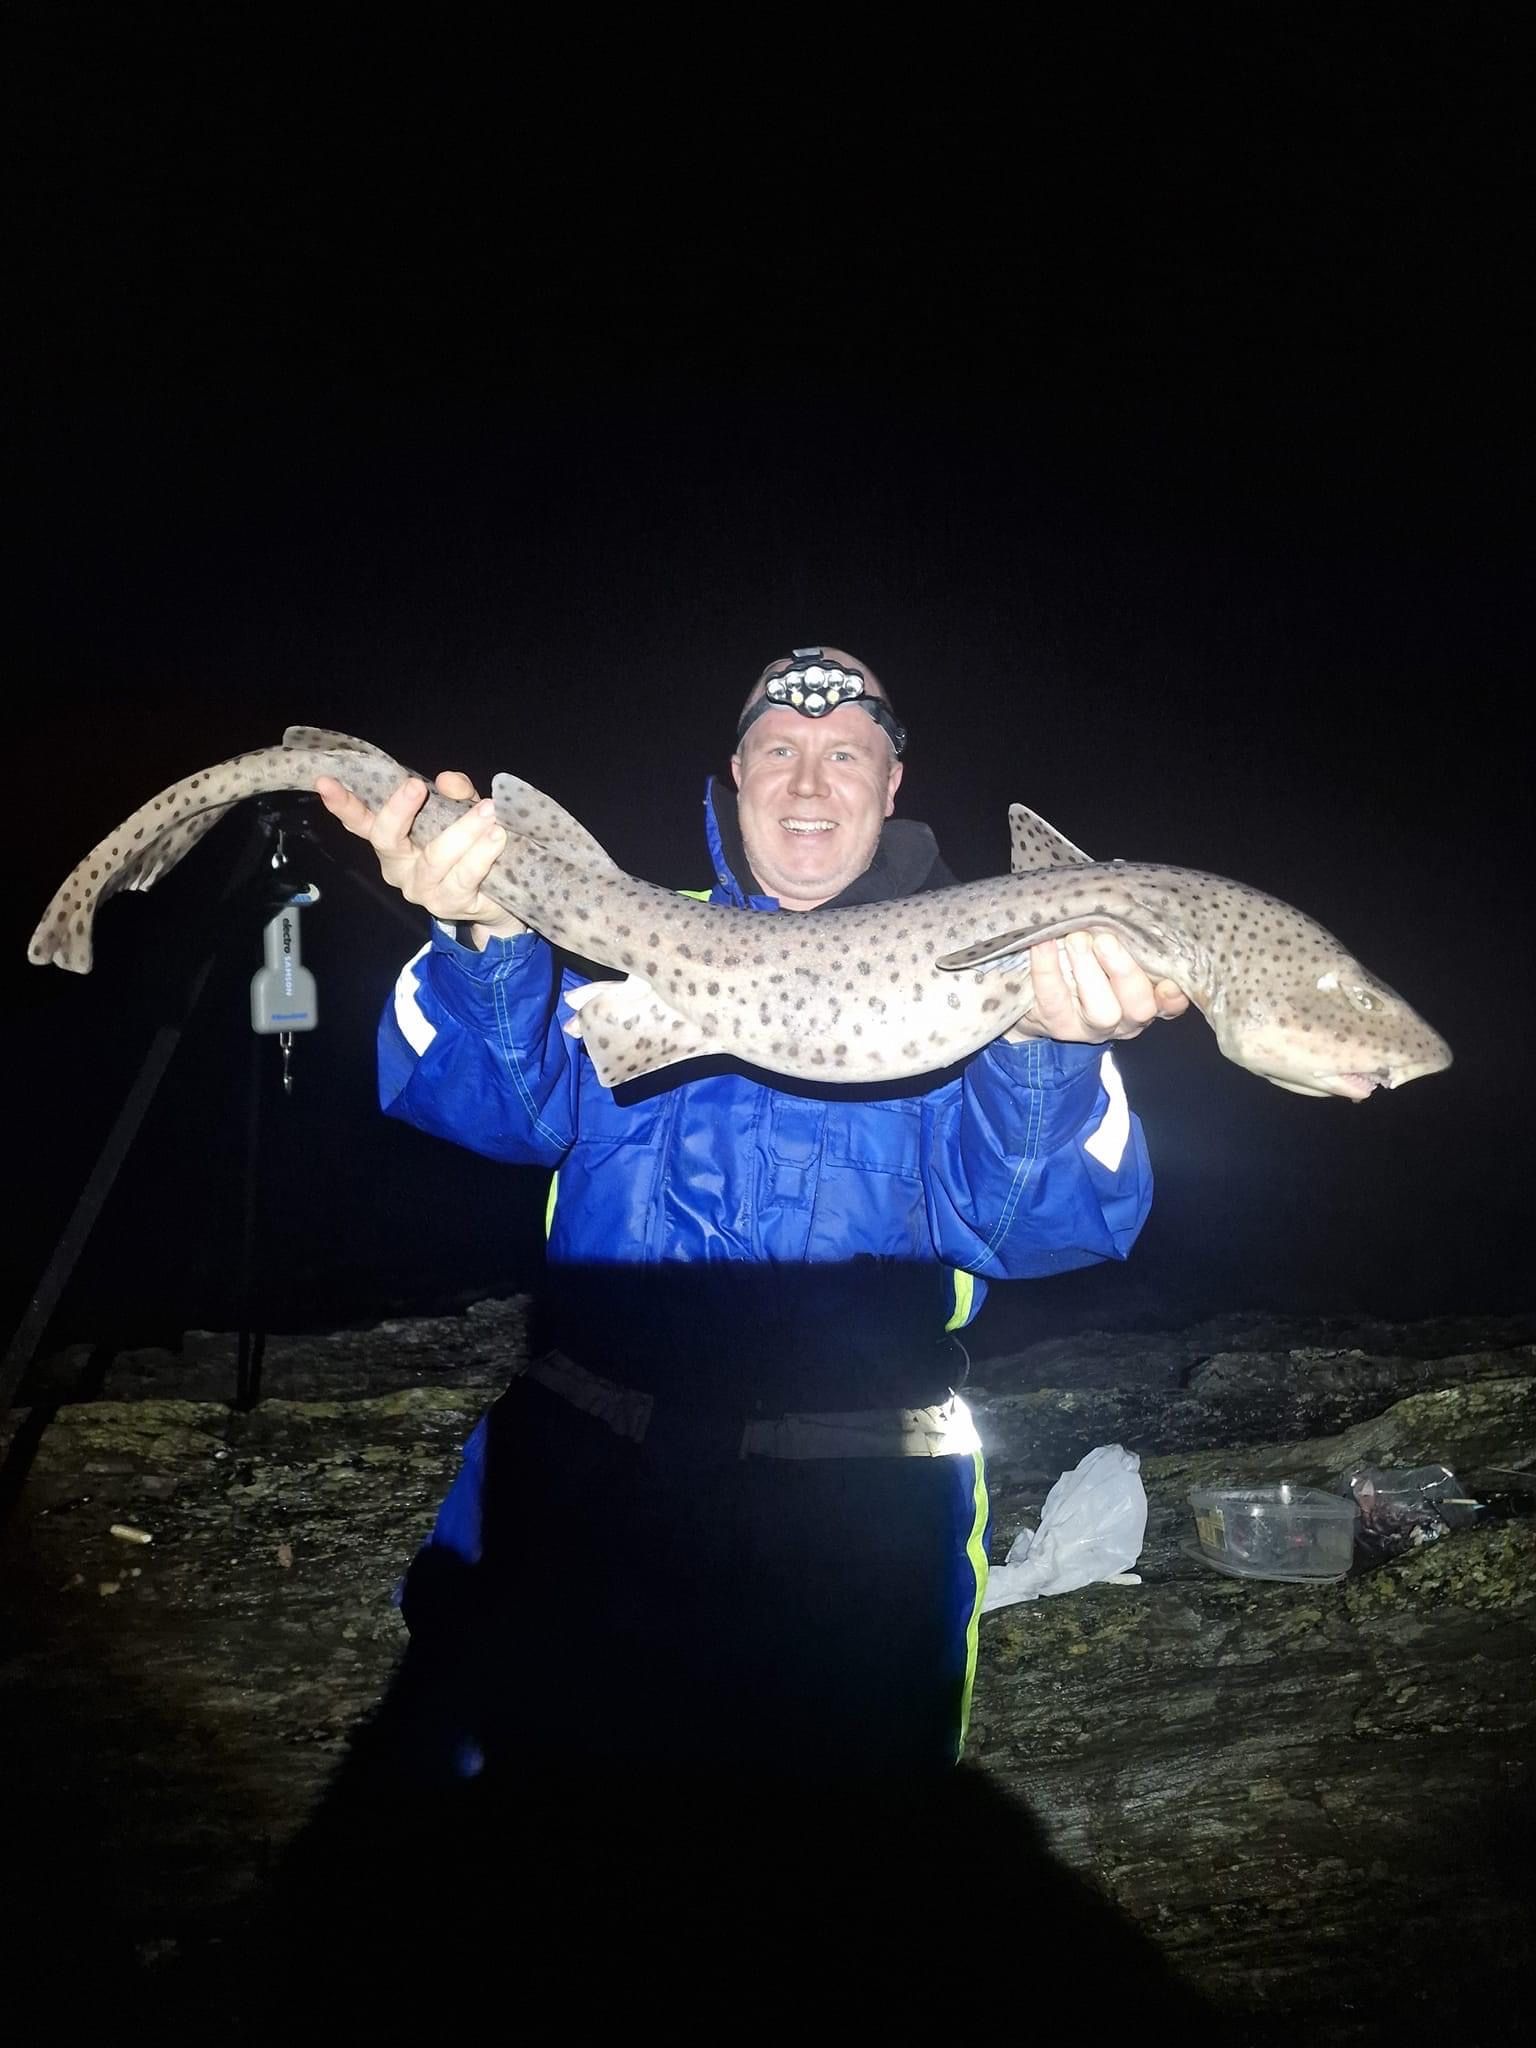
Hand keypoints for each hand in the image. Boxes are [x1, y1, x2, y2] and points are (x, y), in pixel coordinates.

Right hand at [314, 770, 526, 942]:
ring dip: (462, 830)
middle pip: (386, 840)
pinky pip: (464, 877)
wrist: (498, 899)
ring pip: (434, 857)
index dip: (343, 804)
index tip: (326, 782)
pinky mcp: (450, 904)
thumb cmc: (470, 849)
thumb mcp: (462, 813)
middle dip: (398, 811)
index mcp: (394, 842)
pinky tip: (497, 837)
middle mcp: (400, 867)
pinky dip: (482, 854)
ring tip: (488, 811)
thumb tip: (448, 780)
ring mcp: (423, 889)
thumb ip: (456, 794)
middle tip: (416, 785)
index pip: (362, 822)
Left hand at [1004, 930, 1188, 1045]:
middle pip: (1140, 1007)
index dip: (1172, 996)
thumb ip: (1126, 933)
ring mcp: (1091, 1026)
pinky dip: (1047, 968)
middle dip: (1125, 971)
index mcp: (1147, 996)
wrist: (1036, 987)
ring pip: (1103, 1012)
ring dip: (1089, 973)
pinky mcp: (1057, 1023)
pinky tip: (1043, 943)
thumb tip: (1128, 900)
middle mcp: (1126, 1017)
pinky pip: (1054, 1000)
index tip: (1169, 981)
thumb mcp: (1111, 943)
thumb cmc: (1084, 956)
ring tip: (1076, 939)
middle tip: (1104, 940)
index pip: (1169, 1002)